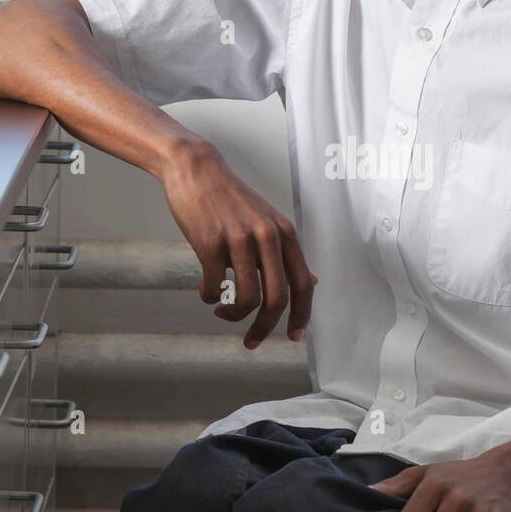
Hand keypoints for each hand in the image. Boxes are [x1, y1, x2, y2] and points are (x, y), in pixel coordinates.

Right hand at [160, 138, 316, 348]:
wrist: (197, 170)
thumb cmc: (231, 200)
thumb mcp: (269, 221)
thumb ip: (288, 253)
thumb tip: (313, 281)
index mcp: (285, 234)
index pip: (303, 285)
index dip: (302, 316)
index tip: (294, 337)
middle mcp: (267, 236)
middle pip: (277, 299)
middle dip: (265, 328)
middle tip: (252, 342)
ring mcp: (239, 239)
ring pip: (247, 299)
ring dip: (233, 315)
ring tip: (222, 310)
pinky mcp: (210, 242)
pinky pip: (216, 286)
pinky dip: (210, 296)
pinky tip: (206, 291)